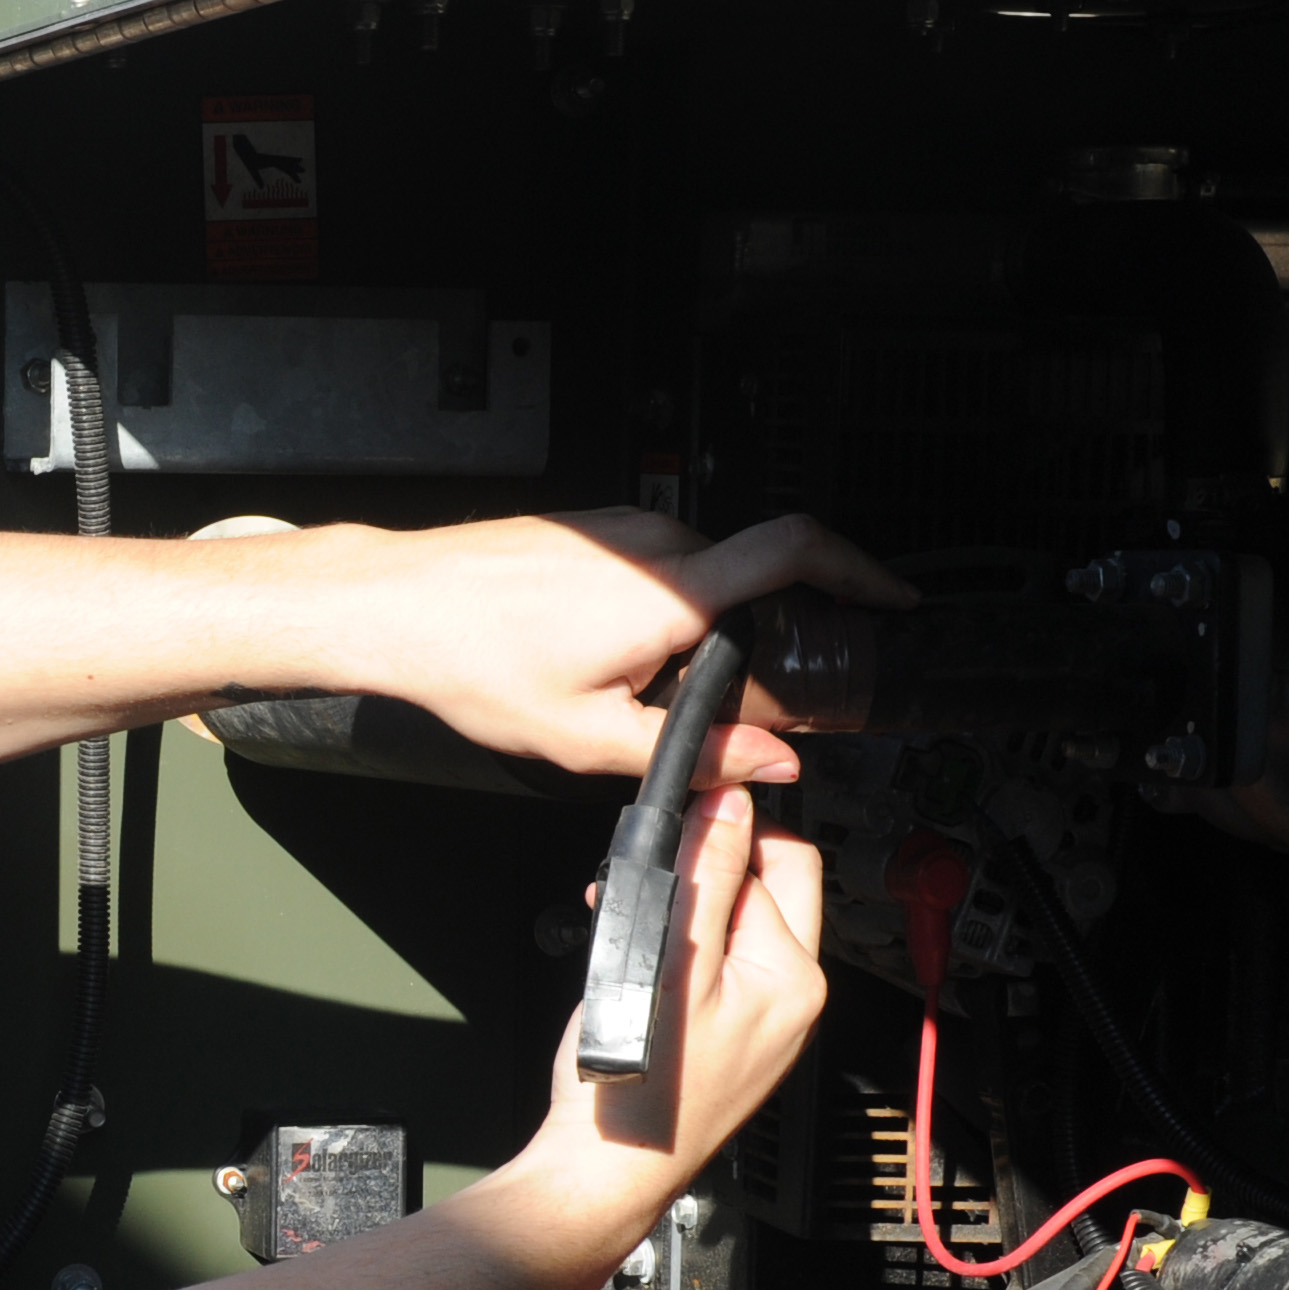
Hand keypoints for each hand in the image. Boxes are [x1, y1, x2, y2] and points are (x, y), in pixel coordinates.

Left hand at [368, 511, 913, 786]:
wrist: (396, 606)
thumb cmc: (474, 663)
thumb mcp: (590, 737)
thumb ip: (696, 750)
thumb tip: (774, 762)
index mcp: (671, 590)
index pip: (798, 549)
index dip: (862, 569)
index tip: (892, 599)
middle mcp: (655, 543)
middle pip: (754, 576)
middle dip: (765, 632)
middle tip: (745, 694)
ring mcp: (623, 527)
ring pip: (702, 576)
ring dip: (701, 626)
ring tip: (643, 682)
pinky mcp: (596, 527)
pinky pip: (659, 564)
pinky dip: (662, 609)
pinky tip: (606, 654)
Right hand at [513, 784, 828, 1240]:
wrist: (607, 1170)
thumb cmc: (636, 1086)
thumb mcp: (668, 962)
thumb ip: (705, 876)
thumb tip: (729, 805)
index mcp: (792, 976)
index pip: (780, 861)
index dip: (722, 835)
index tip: (673, 829)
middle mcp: (791, 998)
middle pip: (764, 891)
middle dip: (705, 869)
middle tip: (646, 879)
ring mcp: (762, 1021)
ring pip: (730, 927)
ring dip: (680, 910)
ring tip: (625, 928)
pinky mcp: (730, 1037)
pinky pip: (714, 969)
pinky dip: (674, 951)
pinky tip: (633, 965)